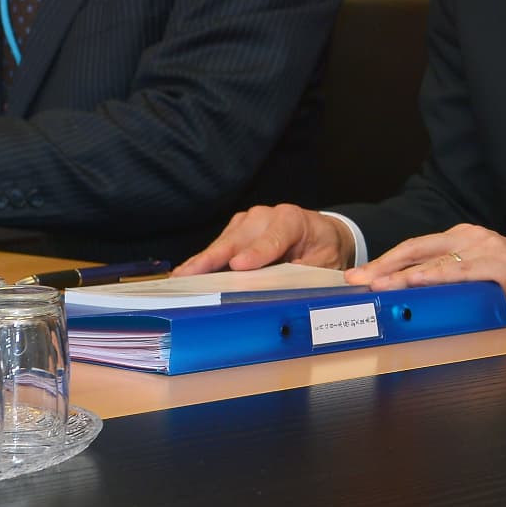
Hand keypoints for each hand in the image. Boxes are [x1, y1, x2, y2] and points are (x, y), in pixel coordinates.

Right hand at [174, 204, 354, 274]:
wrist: (320, 233)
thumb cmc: (322, 248)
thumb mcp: (324, 262)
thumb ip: (306, 273)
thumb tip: (285, 290)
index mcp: (293, 220)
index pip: (274, 238)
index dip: (256, 253)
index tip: (239, 265)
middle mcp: (266, 216)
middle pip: (238, 240)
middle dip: (214, 258)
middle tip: (190, 276)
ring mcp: (247, 221)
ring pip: (223, 243)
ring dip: (202, 262)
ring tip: (180, 280)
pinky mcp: (236, 230)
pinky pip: (219, 248)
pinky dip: (204, 262)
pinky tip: (188, 276)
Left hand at [345, 224, 505, 321]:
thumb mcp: (481, 283)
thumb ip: (454, 286)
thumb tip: (418, 305)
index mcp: (464, 240)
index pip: (416, 249)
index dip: (386, 262)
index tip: (359, 278)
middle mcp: (470, 237)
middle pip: (415, 249)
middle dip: (381, 266)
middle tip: (354, 281)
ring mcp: (484, 248)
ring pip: (431, 259)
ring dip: (399, 273)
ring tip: (374, 285)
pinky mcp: (498, 264)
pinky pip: (458, 271)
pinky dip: (433, 276)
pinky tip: (414, 283)